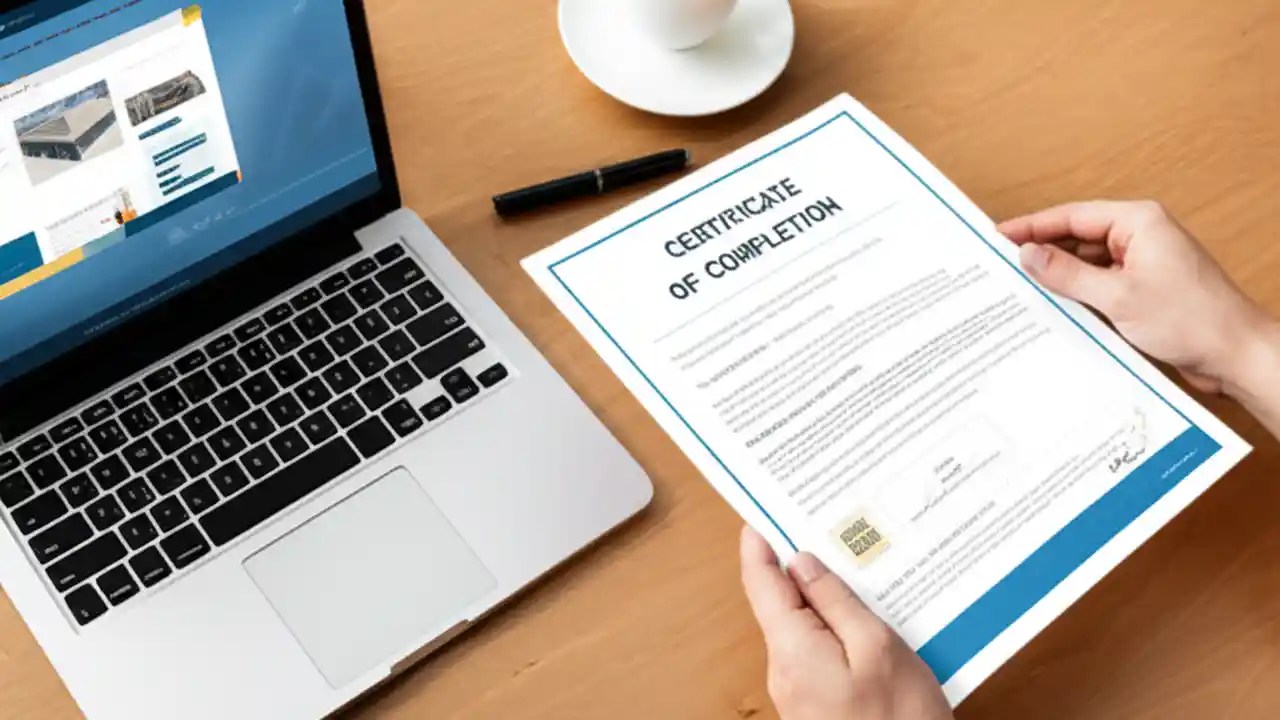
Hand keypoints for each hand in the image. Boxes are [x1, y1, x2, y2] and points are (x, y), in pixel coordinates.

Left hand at [738, 527, 952, 719]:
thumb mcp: (878, 649)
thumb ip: (837, 602)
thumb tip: (803, 564)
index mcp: (791, 647)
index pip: (760, 582)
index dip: (757, 545)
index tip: (759, 512)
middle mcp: (785, 668)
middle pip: (782, 602)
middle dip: (799, 565)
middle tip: (822, 524)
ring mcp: (801, 688)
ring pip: (805, 626)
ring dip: (824, 597)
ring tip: (854, 562)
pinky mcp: (821, 702)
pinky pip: (821, 650)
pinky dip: (837, 625)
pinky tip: (865, 614)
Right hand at [998, 200, 1273, 393]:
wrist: (1235, 355)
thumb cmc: (1192, 319)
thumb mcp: (1116, 295)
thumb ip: (1067, 273)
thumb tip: (1029, 254)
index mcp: (1139, 222)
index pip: (1072, 217)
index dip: (1032, 226)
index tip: (999, 236)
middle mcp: (1141, 237)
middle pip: (1077, 238)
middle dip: (1042, 252)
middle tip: (1002, 264)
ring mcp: (1144, 264)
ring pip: (1088, 263)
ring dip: (1059, 276)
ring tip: (1021, 287)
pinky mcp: (1144, 290)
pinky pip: (1101, 284)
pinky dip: (1078, 294)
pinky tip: (1055, 307)